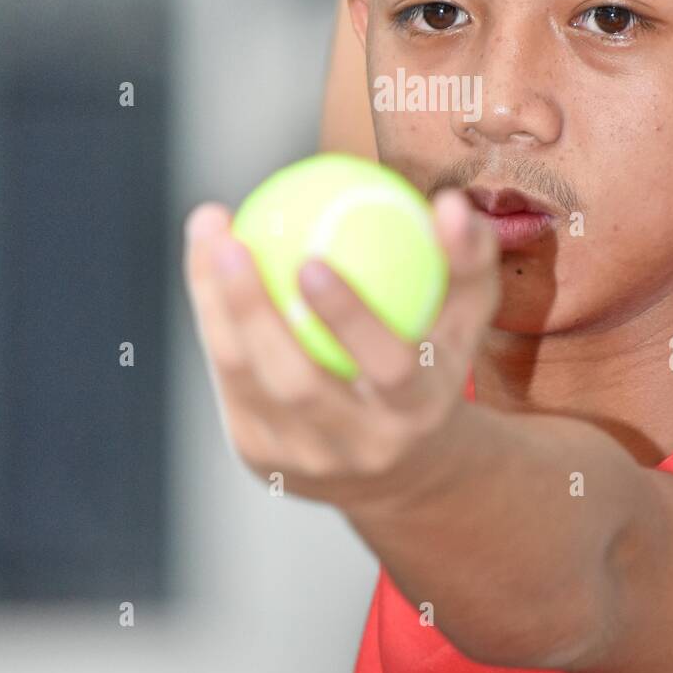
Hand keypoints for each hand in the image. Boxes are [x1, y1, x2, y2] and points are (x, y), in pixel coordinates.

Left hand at [183, 187, 499, 511]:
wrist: (401, 470)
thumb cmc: (434, 362)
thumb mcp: (464, 318)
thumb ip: (467, 260)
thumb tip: (448, 203)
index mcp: (417, 413)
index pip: (388, 370)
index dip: (350, 320)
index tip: (312, 260)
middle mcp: (358, 446)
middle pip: (298, 384)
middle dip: (256, 313)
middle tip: (235, 241)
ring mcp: (303, 458)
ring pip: (246, 379)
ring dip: (217, 304)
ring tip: (210, 232)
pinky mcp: (261, 458)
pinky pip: (229, 378)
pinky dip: (213, 316)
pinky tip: (205, 259)